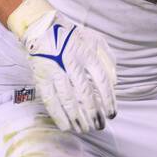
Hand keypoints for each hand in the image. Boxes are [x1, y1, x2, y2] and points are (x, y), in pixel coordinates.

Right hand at [20, 7, 116, 133]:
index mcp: (87, 54)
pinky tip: (66, 126)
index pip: (102, 81)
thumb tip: (115, 82)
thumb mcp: (95, 40)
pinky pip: (50, 100)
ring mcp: (54, 70)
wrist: (42, 26)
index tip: (112, 114)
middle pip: (85, 93)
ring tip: (85, 129)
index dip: (109, 100)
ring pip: (67, 99)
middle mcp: (71, 62)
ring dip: (77, 118)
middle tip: (100, 126)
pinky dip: (58, 115)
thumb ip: (108, 59)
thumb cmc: (72, 36)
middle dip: (94, 113)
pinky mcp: (41, 77)